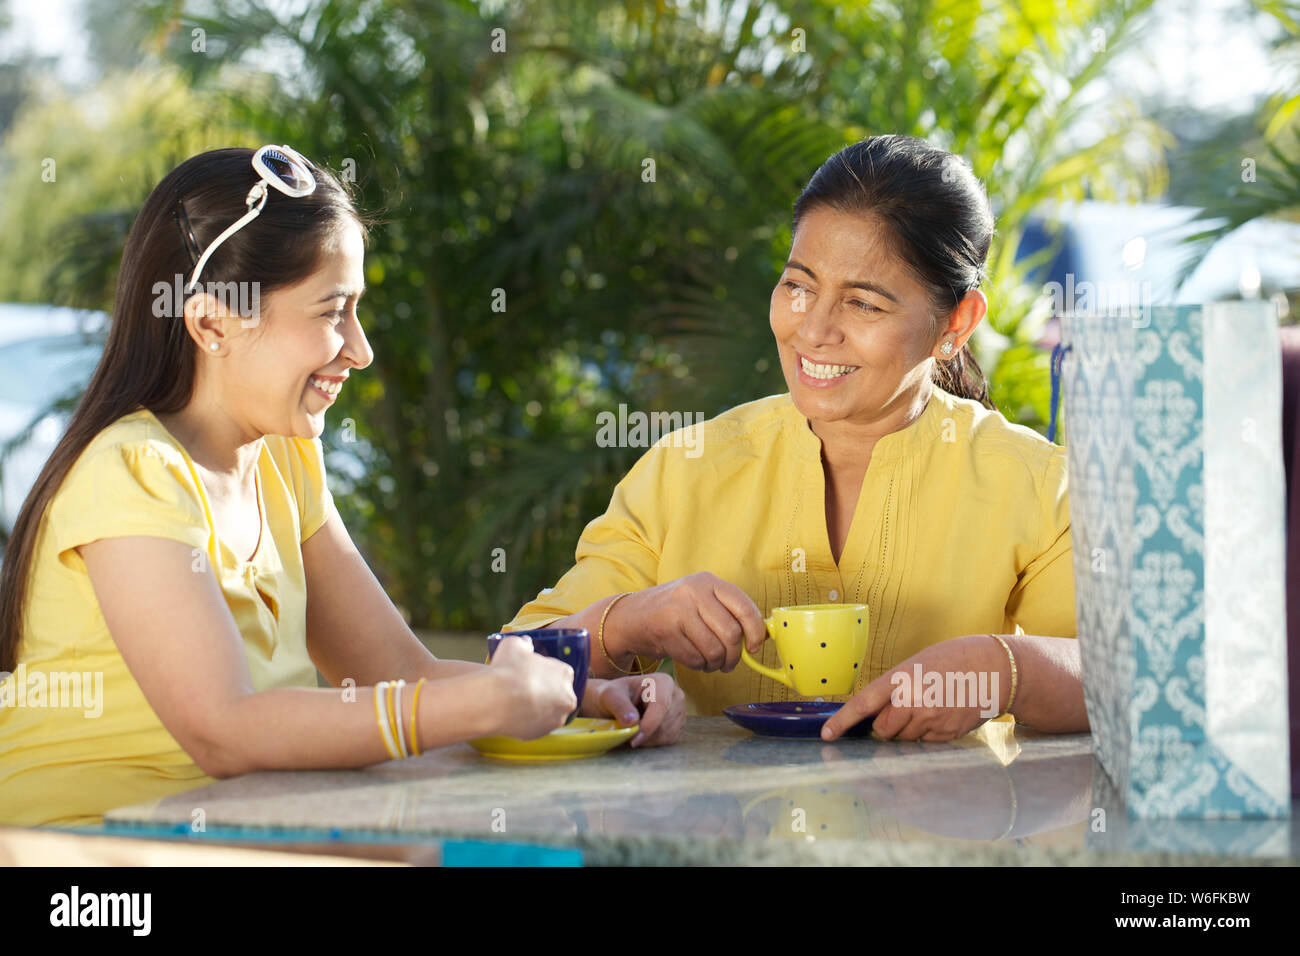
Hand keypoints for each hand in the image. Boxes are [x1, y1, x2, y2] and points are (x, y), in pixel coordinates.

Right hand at [487, 636, 577, 738]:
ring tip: (517, 704)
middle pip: (558, 694)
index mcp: (565, 673)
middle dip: (545, 693)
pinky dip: (528, 722)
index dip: (546, 673)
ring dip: (538, 709)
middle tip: (526, 690)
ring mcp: (557, 718)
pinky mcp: (543, 733)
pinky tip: (514, 715)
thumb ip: (523, 643)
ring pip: (549, 712)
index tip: (533, 675)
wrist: (496, 699)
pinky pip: (537, 726)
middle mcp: (567, 697)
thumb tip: (526, 643)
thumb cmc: (507, 669)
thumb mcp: (514, 645)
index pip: (561, 673)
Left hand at [580, 672, 685, 747]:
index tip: (633, 741)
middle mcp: (675, 695)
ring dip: (648, 741)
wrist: (617, 702)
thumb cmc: (613, 695)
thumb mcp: (609, 695)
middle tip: (626, 735)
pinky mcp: (678, 725)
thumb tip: (632, 721)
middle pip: (666, 723)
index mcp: (662, 682)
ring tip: (632, 732)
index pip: (661, 705)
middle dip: (646, 735)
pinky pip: (668, 740)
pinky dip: (653, 743)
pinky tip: (641, 735)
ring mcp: (679, 711)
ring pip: (668, 734)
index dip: (649, 725)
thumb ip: (619, 706)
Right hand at [608, 572, 765, 672]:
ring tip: (711, 663)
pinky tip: (694, 660)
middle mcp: (693, 591)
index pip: (744, 607)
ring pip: (714, 649)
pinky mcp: (665, 630)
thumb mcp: (700, 600)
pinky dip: (699, 666)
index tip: (754, 647)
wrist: (630, 617)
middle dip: (734, 655)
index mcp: (708, 581)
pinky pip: (695, 658)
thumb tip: (761, 635)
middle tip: (729, 663)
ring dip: (716, 664)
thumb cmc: (673, 612)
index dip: (755, 631)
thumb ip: (728, 612)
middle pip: (731, 633)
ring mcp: (678, 610)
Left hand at [821, 634, 1009, 741]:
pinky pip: (923, 743)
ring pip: (902, 738)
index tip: (827, 734)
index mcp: (902, 678)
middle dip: (885, 724)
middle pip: (882, 729)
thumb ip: (896, 688)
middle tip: (903, 707)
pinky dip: (926, 733)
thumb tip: (877, 715)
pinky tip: (942, 714)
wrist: (995, 668)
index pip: (864, 704)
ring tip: (929, 705)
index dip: (842, 721)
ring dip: (906, 729)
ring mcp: (931, 720)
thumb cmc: (953, 660)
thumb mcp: (917, 665)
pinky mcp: (946, 734)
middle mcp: (914, 701)